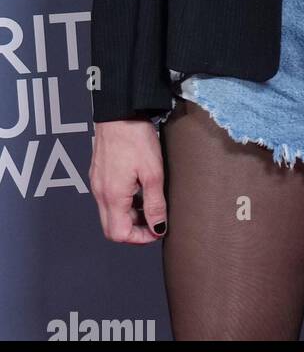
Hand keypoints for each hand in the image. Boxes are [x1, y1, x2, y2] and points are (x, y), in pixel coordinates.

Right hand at [89, 119, 167, 243]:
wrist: (119, 112)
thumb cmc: (136, 139)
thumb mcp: (153, 173)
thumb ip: (154, 203)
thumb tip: (158, 228)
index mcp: (112, 197)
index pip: (119, 235)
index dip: (139, 238)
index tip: (158, 229)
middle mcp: (100, 194)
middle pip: (112, 228)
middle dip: (134, 230)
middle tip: (155, 220)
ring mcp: (97, 184)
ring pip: (111, 214)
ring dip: (130, 216)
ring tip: (150, 203)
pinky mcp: (99, 175)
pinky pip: (109, 199)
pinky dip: (124, 203)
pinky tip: (139, 190)